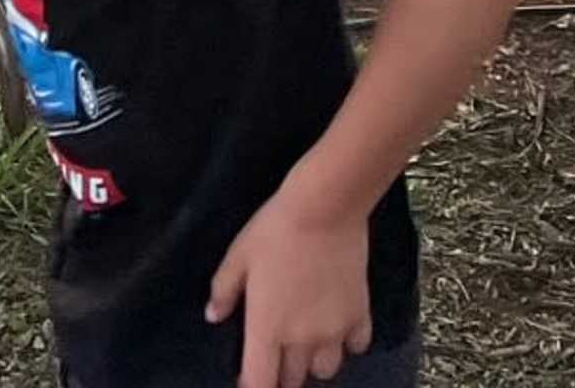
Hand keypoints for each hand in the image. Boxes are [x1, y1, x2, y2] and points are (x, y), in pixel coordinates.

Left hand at [206, 189, 373, 387]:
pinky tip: (338, 325)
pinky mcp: (360, 313)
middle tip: (275, 352)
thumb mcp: (238, 256)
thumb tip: (214, 315)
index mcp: (267, 329)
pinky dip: (347, 343)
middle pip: (292, 381)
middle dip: (281, 373)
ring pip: (325, 371)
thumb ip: (224, 291)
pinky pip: (357, 346)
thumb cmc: (275, 230)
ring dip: (313, 363)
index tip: (247, 376)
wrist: (325, 206)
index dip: (252, 387)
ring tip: (307, 342)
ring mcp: (334, 330)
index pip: (260, 384)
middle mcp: (302, 339)